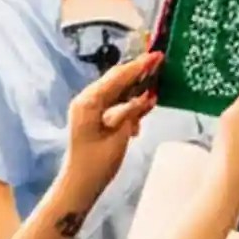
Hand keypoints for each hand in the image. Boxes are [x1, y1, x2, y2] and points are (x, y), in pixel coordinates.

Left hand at [64, 53, 162, 192]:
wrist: (80, 183)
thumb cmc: (98, 163)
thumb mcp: (119, 136)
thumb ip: (132, 112)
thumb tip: (148, 96)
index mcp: (89, 102)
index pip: (118, 77)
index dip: (139, 66)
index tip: (157, 56)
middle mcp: (86, 99)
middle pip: (115, 79)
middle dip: (137, 72)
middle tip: (159, 63)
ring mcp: (88, 107)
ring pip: (116, 90)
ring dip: (135, 90)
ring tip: (154, 87)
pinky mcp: (93, 116)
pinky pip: (114, 102)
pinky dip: (129, 104)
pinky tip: (141, 112)